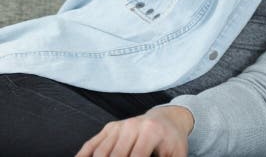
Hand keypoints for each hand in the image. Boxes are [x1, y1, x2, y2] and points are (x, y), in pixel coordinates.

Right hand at [76, 106, 193, 156]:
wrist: (167, 117)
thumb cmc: (172, 139)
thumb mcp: (177, 153)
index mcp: (151, 131)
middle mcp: (132, 126)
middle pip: (115, 155)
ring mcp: (119, 126)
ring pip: (100, 152)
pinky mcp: (109, 128)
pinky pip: (92, 144)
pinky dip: (83, 156)